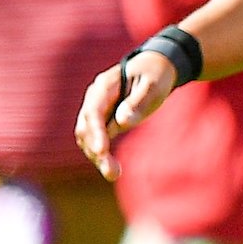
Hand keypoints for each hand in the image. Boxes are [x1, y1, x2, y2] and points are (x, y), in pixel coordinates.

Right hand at [76, 49, 181, 178]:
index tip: (101, 151)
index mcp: (105, 86)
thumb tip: (122, 122)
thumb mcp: (153, 85)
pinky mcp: (102, 122)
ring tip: (114, 174)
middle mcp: (95, 98)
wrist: (155, 69)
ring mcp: (96, 110)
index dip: (95, 132)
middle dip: (97, 151)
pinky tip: (113, 169)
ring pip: (88, 138)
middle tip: (112, 173)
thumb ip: (138, 102)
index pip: (94, 111)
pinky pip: (96, 140)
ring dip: (98, 157)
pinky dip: (102, 155)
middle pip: (87, 128)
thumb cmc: (156, 75)